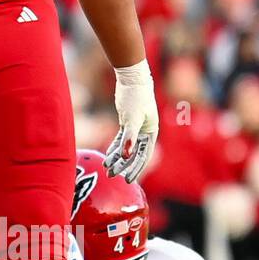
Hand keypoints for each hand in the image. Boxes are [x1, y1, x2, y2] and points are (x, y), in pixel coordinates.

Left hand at [104, 61, 158, 183]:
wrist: (132, 80)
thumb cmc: (135, 97)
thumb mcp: (132, 118)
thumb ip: (129, 137)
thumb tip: (126, 155)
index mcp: (151, 133)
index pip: (143, 156)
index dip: (135, 169)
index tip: (128, 180)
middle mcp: (145, 133)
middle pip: (134, 154)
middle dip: (124, 166)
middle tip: (113, 176)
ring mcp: (136, 128)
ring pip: (126, 147)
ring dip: (117, 158)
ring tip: (107, 169)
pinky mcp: (127, 123)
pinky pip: (121, 140)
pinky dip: (115, 148)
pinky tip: (108, 156)